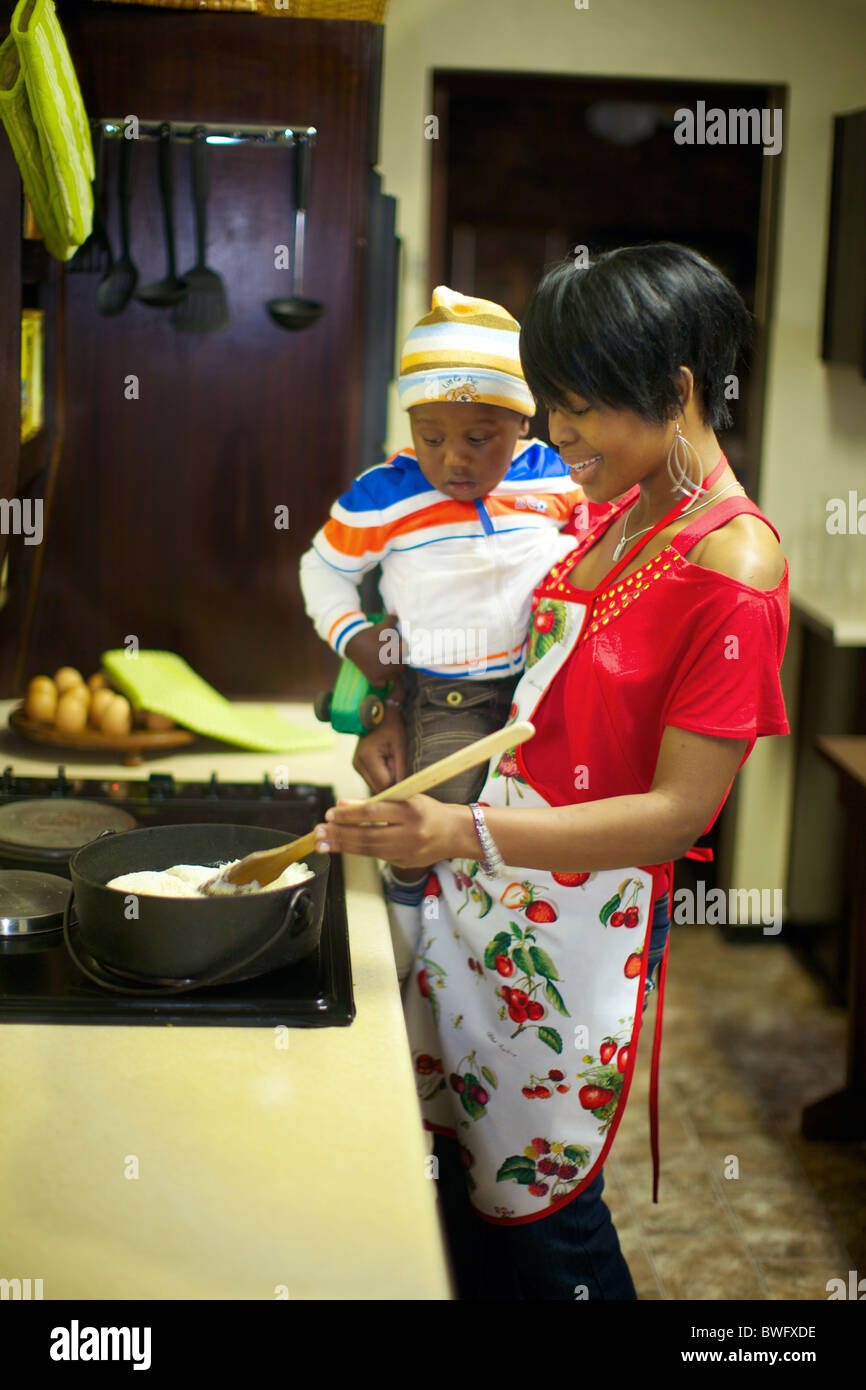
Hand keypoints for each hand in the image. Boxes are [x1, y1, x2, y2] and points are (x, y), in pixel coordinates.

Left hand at [314, 795, 474, 868]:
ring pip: (369, 850)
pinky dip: (358, 850)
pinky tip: (342, 846)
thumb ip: (375, 802)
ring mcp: (408, 852)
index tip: (330, 813)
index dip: (349, 814)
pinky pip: (377, 856)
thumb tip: (342, 804)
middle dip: (339, 835)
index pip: (373, 812)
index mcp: (411, 810)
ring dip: (343, 846)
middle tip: (318, 833)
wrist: (456, 833)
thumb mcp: (406, 798)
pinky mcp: (405, 863)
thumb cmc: (428, 810)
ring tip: (323, 843)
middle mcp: (410, 833)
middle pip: (368, 835)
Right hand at [344, 614, 404, 686]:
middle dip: (399, 661)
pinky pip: (383, 684)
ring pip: (395, 676)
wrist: (352, 641)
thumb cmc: (371, 633)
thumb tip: (399, 611)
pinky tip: (380, 672)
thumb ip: (395, 619)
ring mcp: (382, 673)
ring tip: (386, 663)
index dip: (403, 651)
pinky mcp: (373, 679)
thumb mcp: (384, 625)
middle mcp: (390, 664)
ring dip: (393, 671)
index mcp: (395, 652)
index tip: (398, 648)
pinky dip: (382, 681)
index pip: (407, 655)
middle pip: (402, 666)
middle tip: (391, 656)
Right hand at [352, 703, 406, 792]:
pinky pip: (372, 779)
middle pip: (378, 788)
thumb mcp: (400, 746)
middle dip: (391, 783)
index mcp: (367, 757)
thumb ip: (401, 769)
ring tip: (393, 763)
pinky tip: (388, 764)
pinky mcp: (358, 765)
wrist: (377, 713)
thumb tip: (404, 789)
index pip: (384, 784)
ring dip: (387, 780)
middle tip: (401, 769)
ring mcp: (356, 765)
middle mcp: (358, 763)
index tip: (408, 780)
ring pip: (374, 785)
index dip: (397, 785)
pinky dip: (382, 777)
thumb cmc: (392, 726)